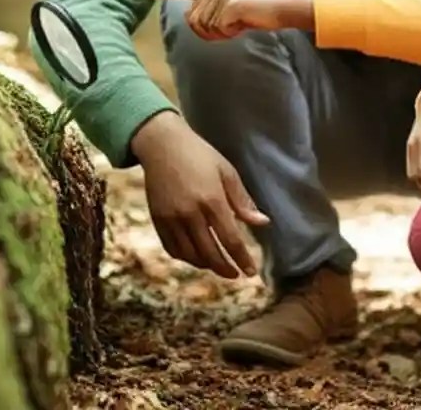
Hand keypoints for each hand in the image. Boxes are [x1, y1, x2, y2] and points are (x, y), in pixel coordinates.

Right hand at [131, 112, 270, 278]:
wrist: (162, 144)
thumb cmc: (200, 155)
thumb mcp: (227, 172)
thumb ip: (243, 201)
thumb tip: (263, 223)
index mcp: (212, 200)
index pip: (230, 240)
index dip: (242, 260)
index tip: (251, 273)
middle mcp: (190, 213)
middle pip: (210, 253)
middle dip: (225, 268)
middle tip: (236, 275)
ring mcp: (171, 217)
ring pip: (190, 255)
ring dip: (206, 265)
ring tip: (218, 266)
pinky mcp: (157, 219)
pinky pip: (172, 248)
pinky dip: (186, 258)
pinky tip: (197, 257)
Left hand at [145, 0, 313, 40]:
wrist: (280, 7)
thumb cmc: (258, 12)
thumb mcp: (230, 11)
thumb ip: (209, 13)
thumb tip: (188, 19)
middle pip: (193, 21)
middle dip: (208, 32)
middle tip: (230, 27)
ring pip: (204, 28)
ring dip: (220, 34)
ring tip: (238, 23)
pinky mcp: (228, 6)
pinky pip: (218, 31)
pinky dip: (230, 34)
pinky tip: (243, 24)